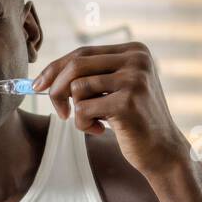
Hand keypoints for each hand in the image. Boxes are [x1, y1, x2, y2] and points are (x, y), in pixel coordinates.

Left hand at [32, 42, 190, 176]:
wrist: (163, 151)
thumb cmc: (134, 122)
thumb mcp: (116, 90)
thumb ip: (92, 76)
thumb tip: (45, 76)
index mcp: (135, 51)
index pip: (84, 52)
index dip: (56, 68)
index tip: (38, 85)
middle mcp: (137, 60)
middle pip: (77, 65)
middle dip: (57, 89)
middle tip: (59, 111)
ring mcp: (134, 79)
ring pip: (77, 88)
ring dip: (78, 112)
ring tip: (94, 123)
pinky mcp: (127, 102)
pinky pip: (83, 109)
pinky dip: (84, 124)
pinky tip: (101, 131)